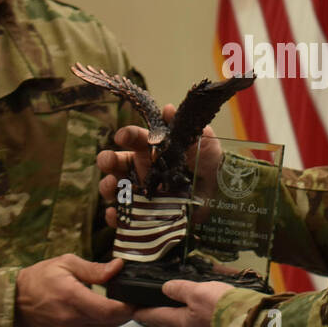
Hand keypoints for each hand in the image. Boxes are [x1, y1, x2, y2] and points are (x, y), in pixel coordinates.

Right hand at [15, 255, 132, 326]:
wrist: (16, 300)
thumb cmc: (41, 277)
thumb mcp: (66, 263)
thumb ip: (94, 269)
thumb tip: (118, 267)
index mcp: (72, 298)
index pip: (109, 311)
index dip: (128, 307)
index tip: (138, 297)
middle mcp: (73, 319)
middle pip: (112, 322)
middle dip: (127, 311)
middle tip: (136, 297)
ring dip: (118, 317)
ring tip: (125, 301)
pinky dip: (106, 320)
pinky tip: (108, 307)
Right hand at [96, 104, 222, 227]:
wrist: (221, 197)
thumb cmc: (210, 166)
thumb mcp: (204, 144)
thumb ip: (185, 128)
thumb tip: (168, 109)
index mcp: (153, 150)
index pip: (134, 139)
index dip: (126, 136)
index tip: (122, 137)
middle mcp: (142, 169)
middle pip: (117, 162)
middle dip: (107, 160)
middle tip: (106, 161)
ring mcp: (141, 192)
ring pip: (115, 188)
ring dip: (107, 186)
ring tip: (111, 185)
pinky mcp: (144, 214)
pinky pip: (124, 217)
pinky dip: (115, 216)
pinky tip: (114, 214)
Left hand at [133, 279, 232, 326]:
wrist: (251, 324)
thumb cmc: (222, 309)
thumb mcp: (198, 292)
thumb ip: (181, 290)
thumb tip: (165, 288)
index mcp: (183, 322)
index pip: (157, 317)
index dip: (144, 314)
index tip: (134, 313)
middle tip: (155, 321)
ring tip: (176, 323)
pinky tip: (202, 323)